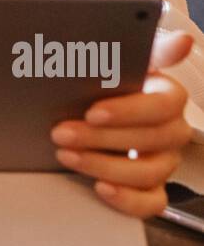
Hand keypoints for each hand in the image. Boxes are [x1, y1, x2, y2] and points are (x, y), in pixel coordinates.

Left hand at [49, 29, 195, 217]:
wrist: (88, 105)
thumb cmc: (107, 81)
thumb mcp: (119, 60)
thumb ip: (149, 50)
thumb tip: (182, 41)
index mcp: (168, 96)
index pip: (163, 105)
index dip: (128, 111)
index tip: (93, 112)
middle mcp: (172, 130)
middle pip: (150, 140)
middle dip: (101, 138)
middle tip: (63, 132)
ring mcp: (164, 161)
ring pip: (148, 172)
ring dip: (103, 165)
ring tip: (67, 154)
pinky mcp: (153, 187)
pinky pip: (152, 203)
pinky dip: (128, 200)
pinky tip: (100, 187)